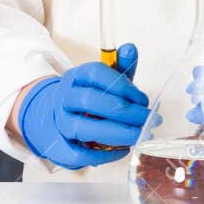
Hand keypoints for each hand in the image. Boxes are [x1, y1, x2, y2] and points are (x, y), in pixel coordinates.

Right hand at [17, 45, 146, 168]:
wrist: (54, 116)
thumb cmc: (89, 98)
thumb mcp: (105, 80)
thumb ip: (121, 66)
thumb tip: (130, 48)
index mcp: (77, 77)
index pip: (98, 74)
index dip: (124, 87)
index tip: (143, 99)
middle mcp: (65, 98)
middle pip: (93, 102)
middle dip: (127, 112)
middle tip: (150, 119)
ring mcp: (60, 123)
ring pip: (85, 128)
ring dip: (118, 134)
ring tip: (140, 135)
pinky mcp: (59, 146)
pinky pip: (78, 154)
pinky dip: (103, 156)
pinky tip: (123, 149)